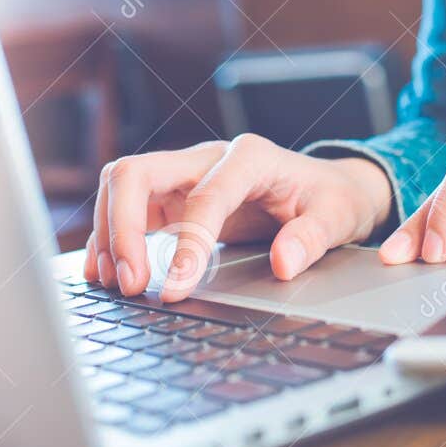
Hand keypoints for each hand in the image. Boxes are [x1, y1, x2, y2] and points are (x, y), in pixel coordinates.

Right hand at [85, 134, 392, 300]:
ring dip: (109, 234)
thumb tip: (284, 263)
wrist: (329, 188)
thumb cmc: (332, 199)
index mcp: (250, 157)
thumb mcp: (338, 216)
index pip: (204, 196)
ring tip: (118, 284)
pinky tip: (107, 271)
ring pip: (122, 187)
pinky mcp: (173, 197)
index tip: (176, 289)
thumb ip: (313, 237)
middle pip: (137, 173)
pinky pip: (128, 208)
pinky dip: (111, 237)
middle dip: (121, 228)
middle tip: (131, 284)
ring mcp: (185, 175)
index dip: (187, 243)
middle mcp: (208, 158)